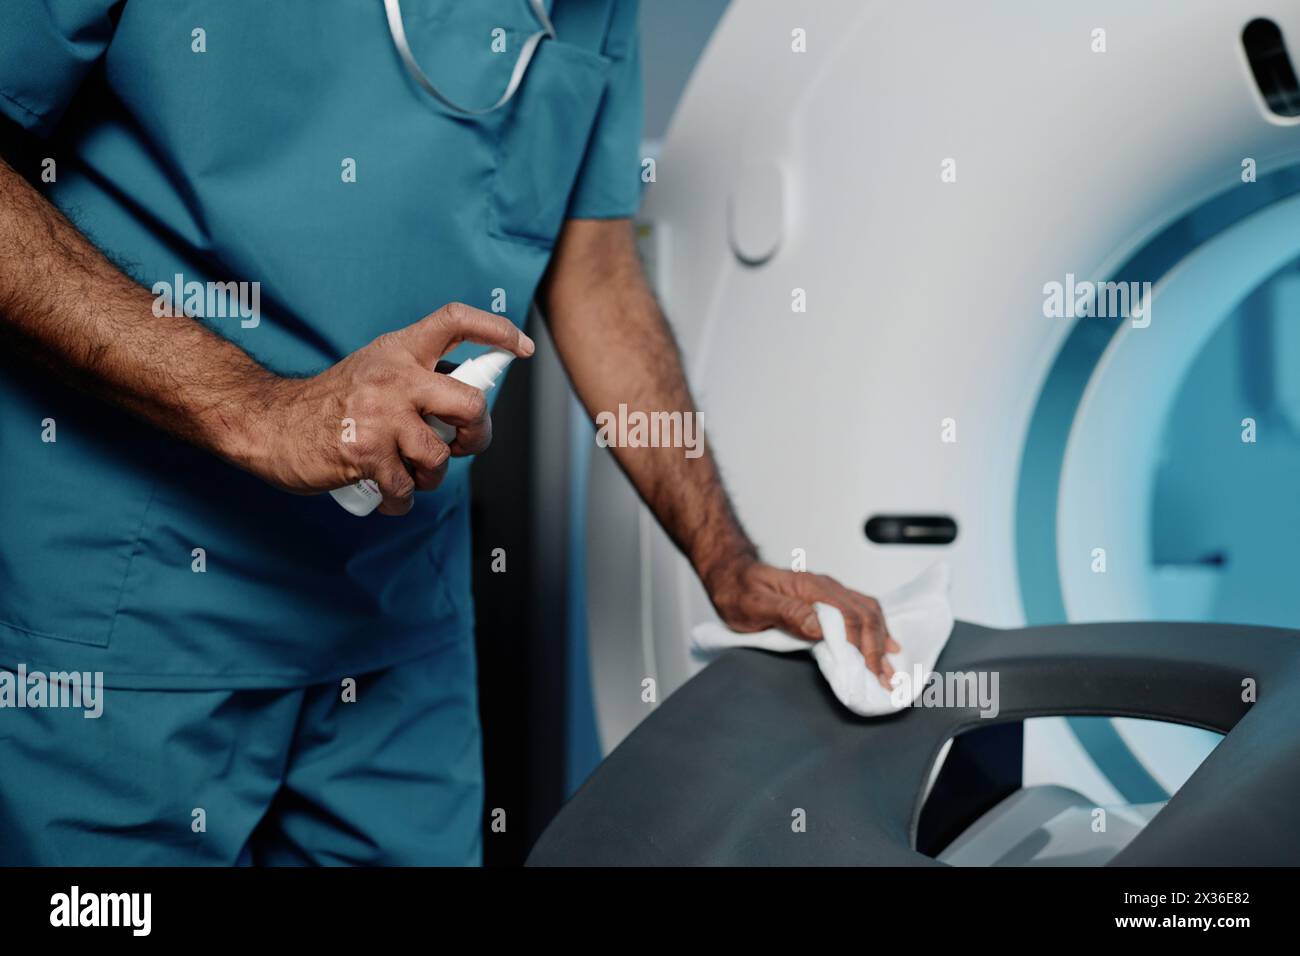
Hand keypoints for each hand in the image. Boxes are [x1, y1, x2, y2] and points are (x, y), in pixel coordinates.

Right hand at [231, 302, 532, 514]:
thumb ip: (415, 377)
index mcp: (398, 350)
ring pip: (439, 456)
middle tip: (464, 444)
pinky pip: (406, 489)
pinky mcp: (364, 453)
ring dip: (432, 476)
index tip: (520, 347)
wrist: (269, 423)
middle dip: (478, 434)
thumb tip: (465, 397)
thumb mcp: (374, 370)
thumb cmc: (329, 403)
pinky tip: (389, 496)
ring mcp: (380, 416)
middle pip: (470, 403)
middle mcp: (394, 377)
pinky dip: (401, 502)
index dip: (496, 330)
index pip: (455, 321)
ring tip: (411, 473)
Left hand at [703, 554, 900, 687]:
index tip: (870, 671)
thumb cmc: (738, 590)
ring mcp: (828, 592)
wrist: (730, 574)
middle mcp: (825, 587)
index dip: (862, 646)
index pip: (848, 617)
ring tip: (891, 666)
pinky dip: (876, 630)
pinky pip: (860, 611)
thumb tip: (819, 627)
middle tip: (886, 678)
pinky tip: (885, 643)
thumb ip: (787, 613)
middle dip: (878, 649)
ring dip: (881, 640)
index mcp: (810, 588)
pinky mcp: (826, 600)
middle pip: (865, 615)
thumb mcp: (754, 605)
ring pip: (867, 612)